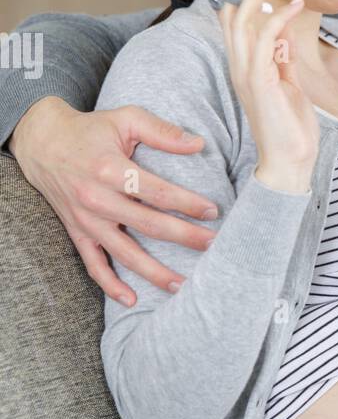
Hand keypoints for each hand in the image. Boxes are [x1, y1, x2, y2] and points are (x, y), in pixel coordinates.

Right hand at [9, 96, 220, 306]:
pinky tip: (132, 299)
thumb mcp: (125, 118)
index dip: (186, 203)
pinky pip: (93, 265)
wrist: (43, 143)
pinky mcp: (77, 233)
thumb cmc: (91, 130)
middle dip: (183, 237)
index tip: (212, 212)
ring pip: (124, 253)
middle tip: (213, 246)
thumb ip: (162, 131)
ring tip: (183, 286)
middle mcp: (97, 199)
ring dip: (154, 272)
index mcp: (110, 169)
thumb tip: (199, 144)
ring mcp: (87, 220)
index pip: (156, 192)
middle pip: (147, 225)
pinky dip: (110, 285)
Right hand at [217, 0, 318, 188]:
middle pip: (232, 18)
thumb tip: (285, 35)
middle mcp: (239, 69)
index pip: (232, 27)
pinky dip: (280, 18)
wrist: (291, 162)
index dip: (240, 0)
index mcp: (244, 70)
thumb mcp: (288, 85)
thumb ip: (283, 60)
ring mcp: (246, 74)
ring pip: (242, 23)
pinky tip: (294, 6)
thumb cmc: (290, 128)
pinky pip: (266, 39)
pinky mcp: (259, 80)